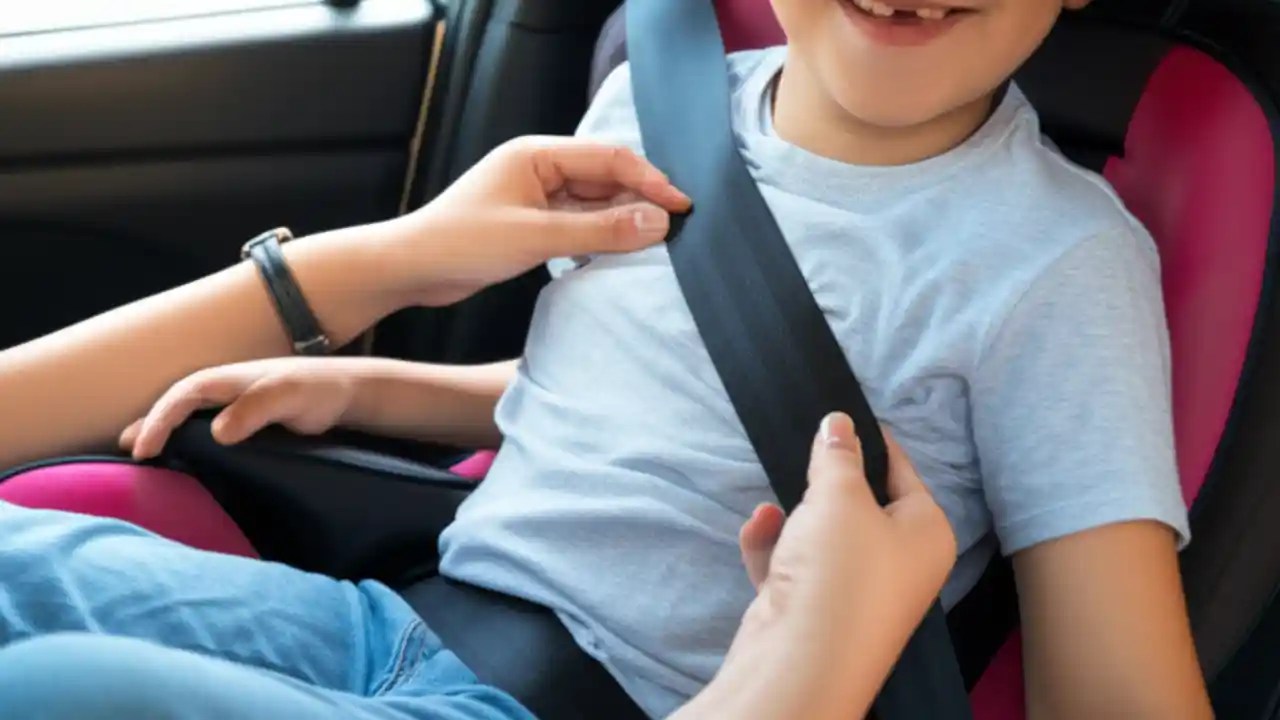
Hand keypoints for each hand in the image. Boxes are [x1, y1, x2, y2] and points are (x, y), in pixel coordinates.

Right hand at [120, 358, 356, 459]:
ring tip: (140, 451)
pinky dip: (186, 434)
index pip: (181, 397)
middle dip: (150, 423)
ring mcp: (233, 401)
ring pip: (187, 412)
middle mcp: (225, 387)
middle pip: (175, 402)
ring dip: (163, 428)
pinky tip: (181, 451)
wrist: (346, 392)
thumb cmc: (318, 390)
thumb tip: (217, 432)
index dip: (158, 421)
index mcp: (228, 379)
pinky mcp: (244, 417)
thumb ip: (256, 409)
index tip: (143, 450)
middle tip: (128, 451)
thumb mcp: (290, 396)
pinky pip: (205, 423)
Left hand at [385, 135, 691, 306]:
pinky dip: (602, 236)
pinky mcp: (532, 223)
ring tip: (656, 244)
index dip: (650, 180)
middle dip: (641, 201)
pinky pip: (580, 223)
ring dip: (623, 220)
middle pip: (606, 178)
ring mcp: (535, 195)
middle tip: (678, 229)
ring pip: (595, 203)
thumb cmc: (460, 243)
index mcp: (537, 154)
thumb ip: (599, 230)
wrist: (411, 268)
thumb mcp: (536, 237)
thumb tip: (657, 223)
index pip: (609, 158)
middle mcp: (539, 168)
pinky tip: (621, 252)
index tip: (683, 206)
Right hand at [737, 414, 954, 642]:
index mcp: (927, 534)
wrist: (800, 662)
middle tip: (800, 464)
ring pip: (822, 536)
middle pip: (859, 504)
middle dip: (823, 486)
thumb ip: (836, 455)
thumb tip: (839, 422)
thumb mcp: (839, 496)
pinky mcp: (815, 610)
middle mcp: (900, 564)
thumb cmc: (839, 570)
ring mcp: (856, 591)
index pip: (903, 472)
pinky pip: (794, 564)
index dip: (869, 443)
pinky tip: (758, 530)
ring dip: (793, 519)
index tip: (836, 417)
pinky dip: (774, 547)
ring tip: (776, 510)